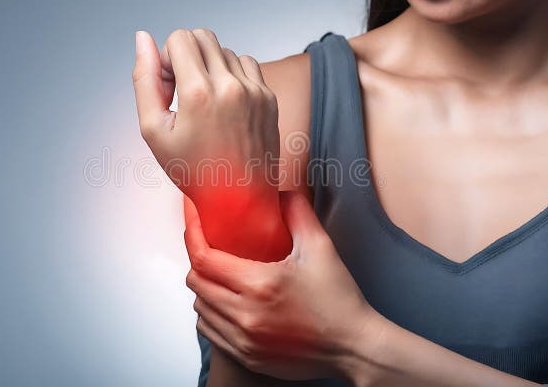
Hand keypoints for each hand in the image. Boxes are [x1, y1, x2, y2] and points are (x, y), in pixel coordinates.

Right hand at [132, 28, 290, 260]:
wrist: (240, 200)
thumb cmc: (194, 171)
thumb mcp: (154, 130)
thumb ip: (144, 79)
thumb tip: (142, 39)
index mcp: (198, 94)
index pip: (179, 38)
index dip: (166, 57)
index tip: (168, 87)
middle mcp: (230, 86)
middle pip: (202, 36)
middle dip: (186, 55)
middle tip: (183, 91)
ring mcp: (254, 90)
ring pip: (224, 50)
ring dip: (210, 66)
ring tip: (204, 103)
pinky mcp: (269, 96)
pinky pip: (247, 64)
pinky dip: (232, 75)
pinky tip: (224, 103)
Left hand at [183, 191, 387, 381]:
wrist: (354, 348)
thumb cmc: (339, 300)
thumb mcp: (320, 248)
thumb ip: (298, 213)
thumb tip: (282, 191)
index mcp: (260, 284)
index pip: (204, 258)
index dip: (193, 235)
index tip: (193, 221)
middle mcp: (246, 315)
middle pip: (196, 283)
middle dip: (199, 262)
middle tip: (210, 249)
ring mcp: (244, 340)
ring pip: (200, 309)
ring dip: (205, 290)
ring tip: (221, 278)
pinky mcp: (247, 356)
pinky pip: (211, 332)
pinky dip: (212, 316)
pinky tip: (227, 305)